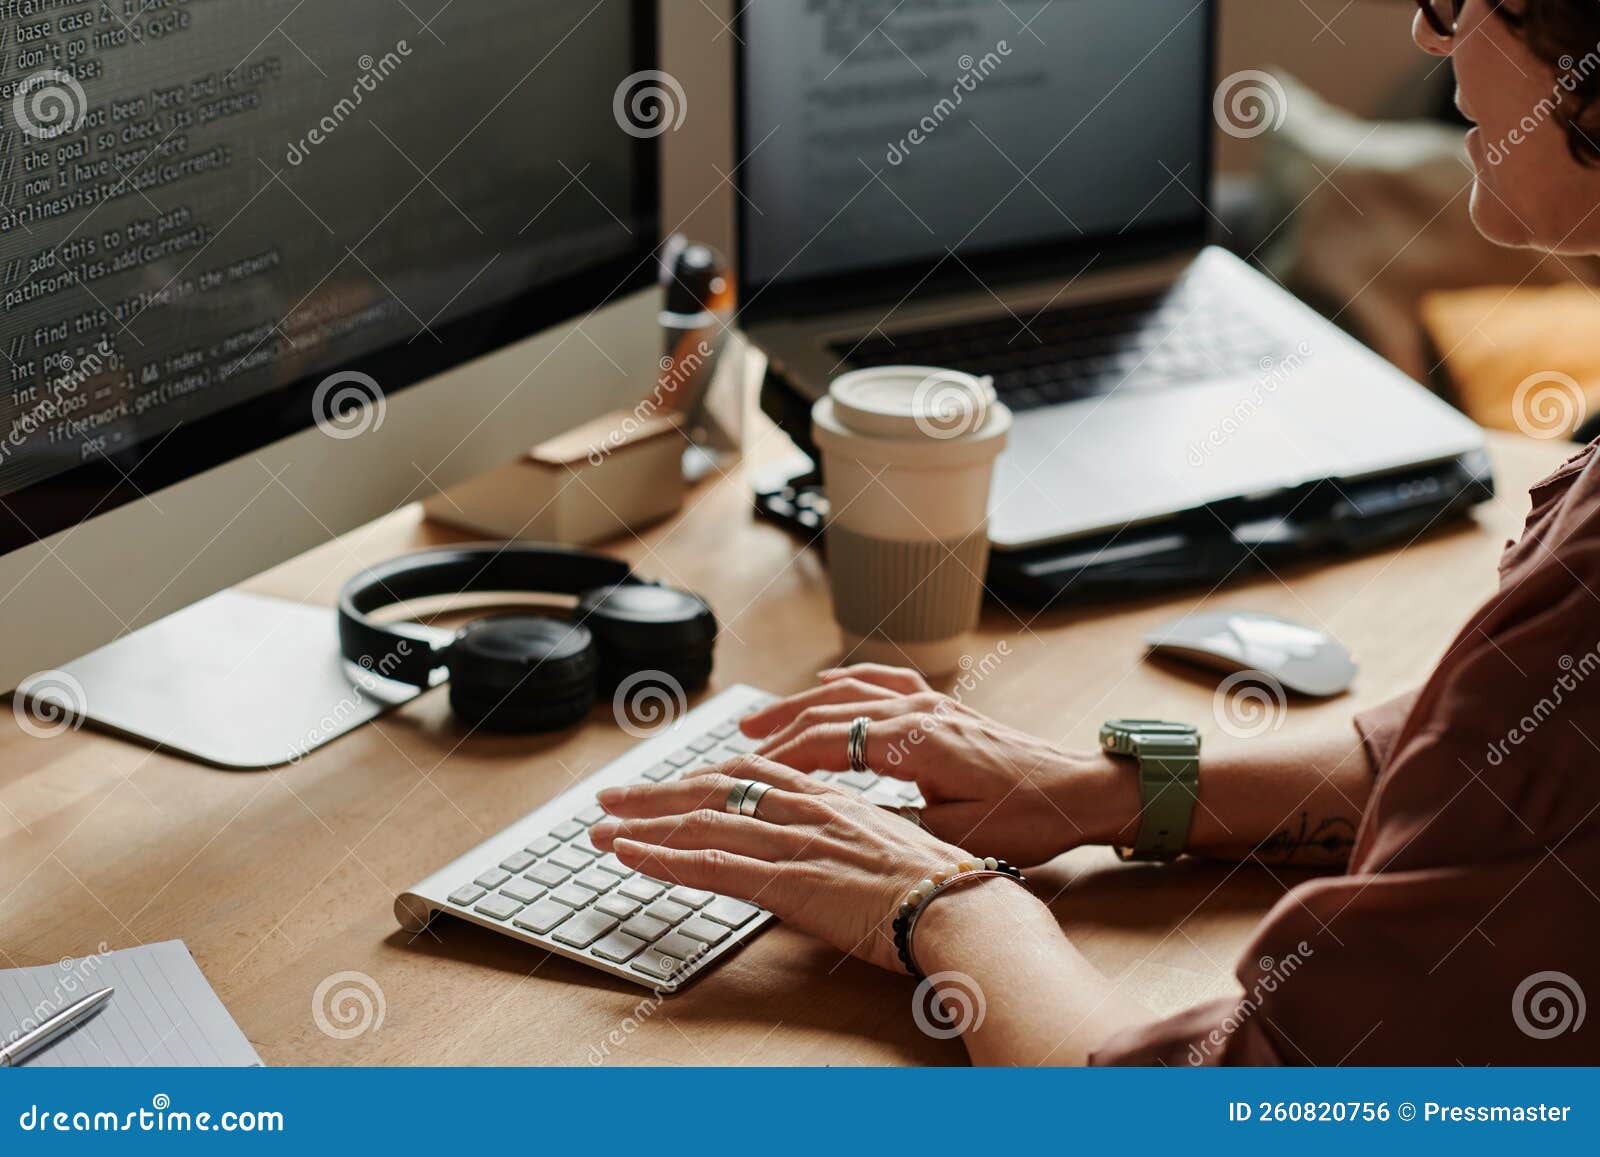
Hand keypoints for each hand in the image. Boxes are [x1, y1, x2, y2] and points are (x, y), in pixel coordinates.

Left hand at [591, 755, 970, 972]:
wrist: (966, 909)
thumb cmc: (943, 889)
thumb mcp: (890, 851)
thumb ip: (847, 847)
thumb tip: (827, 863)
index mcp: (832, 799)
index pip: (750, 775)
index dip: (701, 776)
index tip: (667, 784)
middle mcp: (808, 809)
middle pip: (715, 787)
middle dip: (657, 791)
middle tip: (610, 796)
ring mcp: (796, 842)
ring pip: (703, 821)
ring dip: (644, 823)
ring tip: (599, 827)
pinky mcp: (789, 880)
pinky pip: (711, 864)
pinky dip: (662, 857)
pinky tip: (629, 855)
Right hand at [739, 664, 1138, 866]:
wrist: (1080, 791)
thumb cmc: (1026, 819)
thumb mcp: (953, 834)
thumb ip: (895, 820)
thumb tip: (842, 821)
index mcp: (915, 742)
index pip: (828, 742)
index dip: (782, 758)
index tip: (747, 773)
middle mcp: (918, 711)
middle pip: (830, 710)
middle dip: (778, 725)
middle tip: (736, 742)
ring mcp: (931, 703)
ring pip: (850, 692)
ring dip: (803, 702)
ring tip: (763, 719)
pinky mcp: (944, 706)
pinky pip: (885, 680)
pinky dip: (849, 681)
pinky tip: (828, 682)